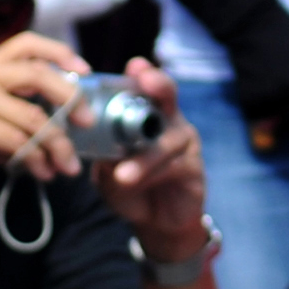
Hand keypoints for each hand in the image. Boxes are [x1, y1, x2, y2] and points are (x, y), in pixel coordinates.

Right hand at [0, 32, 91, 203]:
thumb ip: (2, 123)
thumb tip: (35, 145)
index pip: (27, 43)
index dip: (60, 53)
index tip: (82, 72)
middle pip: (40, 76)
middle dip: (70, 100)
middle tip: (86, 122)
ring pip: (35, 119)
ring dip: (57, 147)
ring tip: (66, 168)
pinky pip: (19, 144)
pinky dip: (36, 161)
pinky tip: (41, 174)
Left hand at [90, 56, 208, 254]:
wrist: (156, 223)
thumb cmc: (130, 189)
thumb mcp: (108, 173)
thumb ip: (103, 158)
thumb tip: (94, 146)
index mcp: (146, 116)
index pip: (145, 88)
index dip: (143, 74)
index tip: (134, 66)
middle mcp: (169, 122)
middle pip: (168, 95)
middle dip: (157, 84)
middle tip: (144, 80)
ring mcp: (184, 143)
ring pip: (164, 141)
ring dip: (142, 159)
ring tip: (121, 175)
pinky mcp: (193, 168)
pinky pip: (173, 166)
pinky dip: (150, 175)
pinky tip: (131, 183)